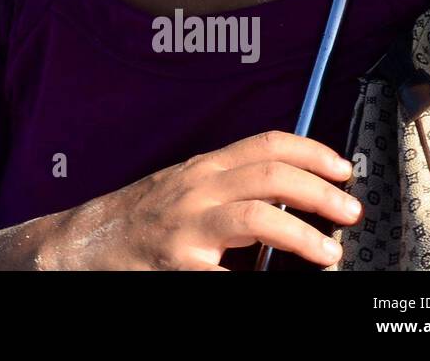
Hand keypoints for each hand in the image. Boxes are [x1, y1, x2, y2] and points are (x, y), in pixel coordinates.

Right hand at [39, 130, 360, 269]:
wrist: (80, 246)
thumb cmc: (134, 221)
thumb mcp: (182, 189)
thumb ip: (226, 185)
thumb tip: (287, 193)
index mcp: (202, 168)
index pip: (266, 144)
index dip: (313, 152)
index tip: (343, 170)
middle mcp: (196, 189)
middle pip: (271, 175)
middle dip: (321, 192)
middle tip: (349, 213)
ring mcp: (187, 227)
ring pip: (258, 216)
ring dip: (303, 234)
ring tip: (328, 253)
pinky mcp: (181, 265)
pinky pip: (230, 272)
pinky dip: (259, 278)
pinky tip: (278, 284)